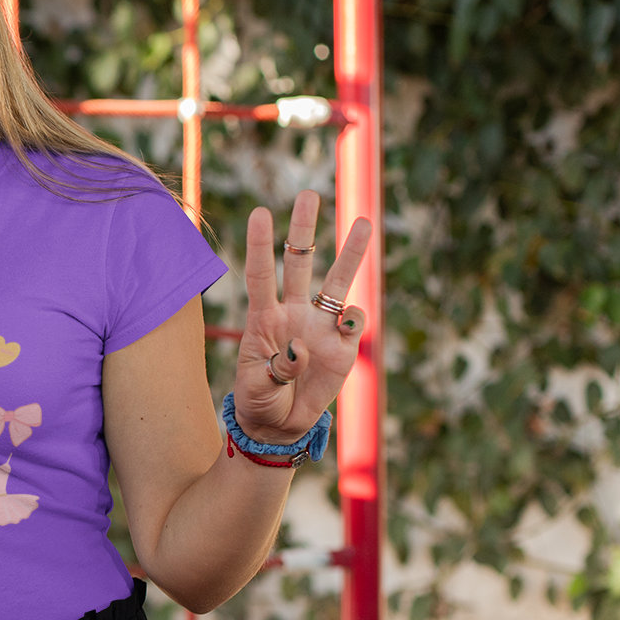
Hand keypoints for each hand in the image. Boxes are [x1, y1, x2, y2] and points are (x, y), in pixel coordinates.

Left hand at [236, 190, 371, 442]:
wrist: (282, 425)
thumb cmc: (260, 402)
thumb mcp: (258, 389)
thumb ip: (277, 368)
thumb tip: (300, 349)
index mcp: (262, 319)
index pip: (260, 276)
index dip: (259, 245)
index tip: (259, 213)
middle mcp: (292, 313)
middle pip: (299, 264)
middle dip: (304, 230)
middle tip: (309, 194)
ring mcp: (319, 326)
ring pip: (336, 282)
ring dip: (349, 253)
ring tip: (361, 221)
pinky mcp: (342, 344)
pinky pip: (353, 321)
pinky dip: (354, 317)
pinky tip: (348, 322)